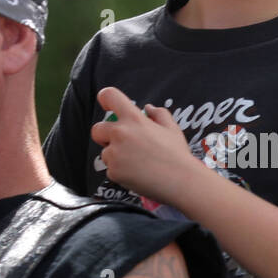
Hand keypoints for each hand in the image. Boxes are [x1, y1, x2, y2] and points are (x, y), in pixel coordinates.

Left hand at [90, 86, 206, 205]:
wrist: (180, 181)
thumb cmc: (177, 155)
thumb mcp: (172, 128)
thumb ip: (159, 114)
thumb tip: (148, 109)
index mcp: (134, 119)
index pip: (109, 96)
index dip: (106, 99)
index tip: (108, 105)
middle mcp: (121, 133)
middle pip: (97, 129)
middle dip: (105, 136)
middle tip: (122, 143)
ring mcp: (115, 153)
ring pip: (105, 153)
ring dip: (115, 157)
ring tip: (137, 163)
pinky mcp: (113, 171)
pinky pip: (110, 170)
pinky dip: (120, 172)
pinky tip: (137, 173)